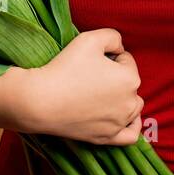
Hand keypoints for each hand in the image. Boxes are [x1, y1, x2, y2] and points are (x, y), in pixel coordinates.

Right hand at [16, 28, 143, 145]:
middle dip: (117, 76)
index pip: (127, 60)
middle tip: (91, 75)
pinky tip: (125, 119)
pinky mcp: (107, 138)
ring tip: (103, 93)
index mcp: (130, 78)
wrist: (40, 101)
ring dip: (124, 97)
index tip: (91, 60)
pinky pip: (131, 136)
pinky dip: (131, 126)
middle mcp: (130, 102)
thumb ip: (113, 37)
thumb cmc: (64, 68)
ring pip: (133, 107)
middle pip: (130, 83)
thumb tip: (119, 49)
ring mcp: (119, 123)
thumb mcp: (90, 38)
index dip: (109, 56)